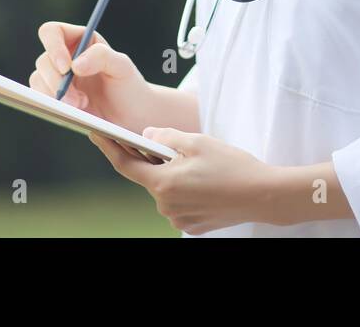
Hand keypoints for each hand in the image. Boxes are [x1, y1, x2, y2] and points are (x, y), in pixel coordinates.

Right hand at [30, 21, 150, 133]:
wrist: (131, 116)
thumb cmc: (128, 86)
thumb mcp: (122, 66)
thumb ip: (102, 57)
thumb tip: (74, 65)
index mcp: (80, 40)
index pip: (52, 32)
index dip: (53, 47)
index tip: (66, 67)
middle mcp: (65, 56)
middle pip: (43, 61)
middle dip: (57, 82)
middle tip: (78, 100)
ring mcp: (57, 77)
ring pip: (38, 80)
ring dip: (56, 96)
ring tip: (82, 105)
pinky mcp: (55, 97)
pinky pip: (40, 98)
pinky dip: (53, 105)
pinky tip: (75, 111)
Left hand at [87, 127, 276, 234]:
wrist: (263, 195)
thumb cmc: (232, 165)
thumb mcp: (196, 142)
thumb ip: (165, 137)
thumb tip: (145, 137)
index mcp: (163, 183)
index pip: (125, 165)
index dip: (109, 147)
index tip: (96, 133)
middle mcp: (166, 205)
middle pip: (148, 177)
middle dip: (152, 159)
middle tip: (163, 142)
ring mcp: (178, 219)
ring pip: (165, 190)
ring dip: (171, 175)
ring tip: (194, 162)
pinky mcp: (192, 225)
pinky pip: (179, 203)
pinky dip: (184, 189)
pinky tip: (203, 180)